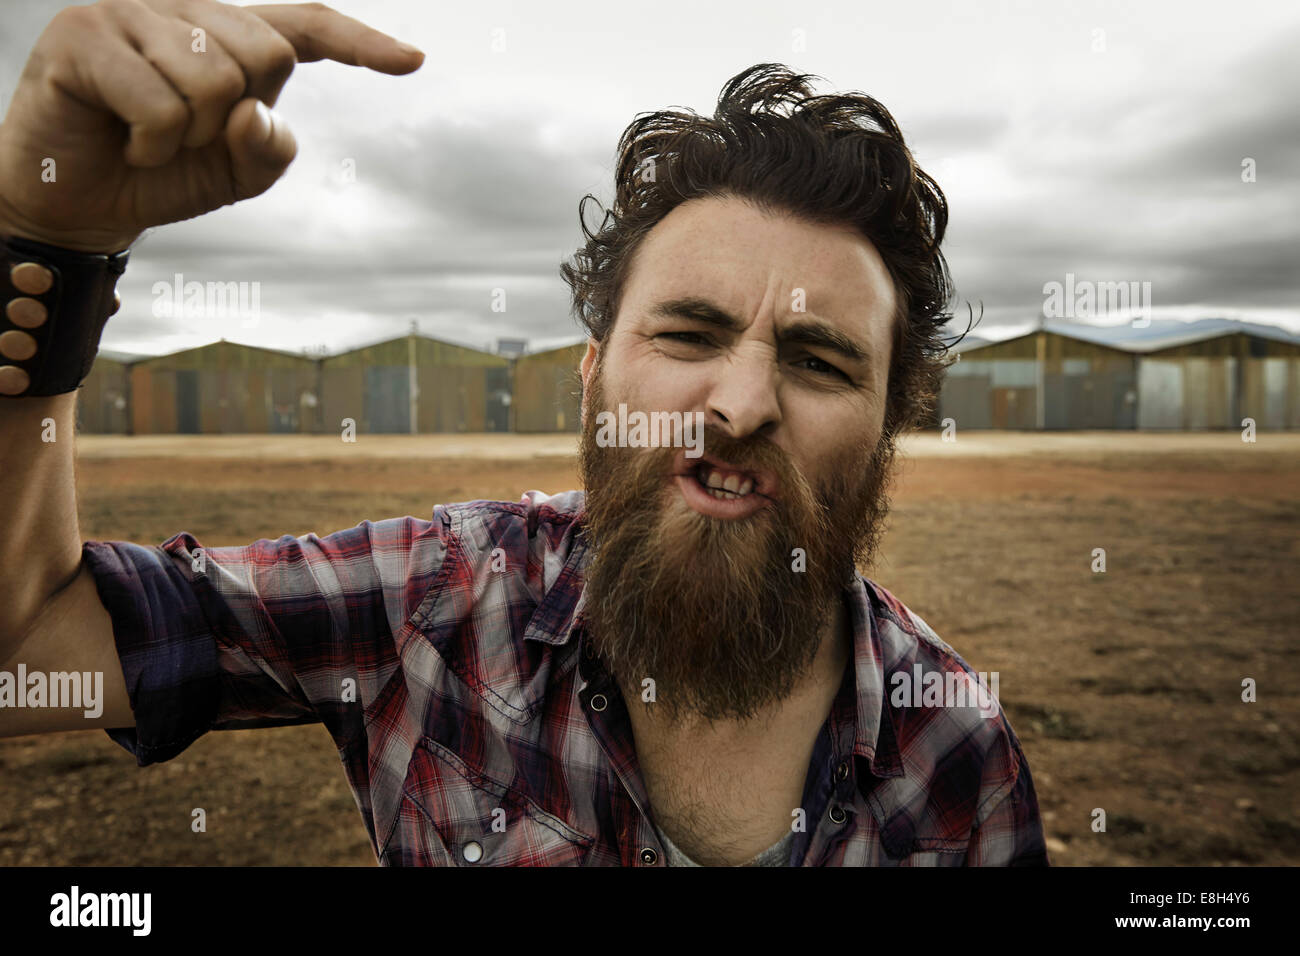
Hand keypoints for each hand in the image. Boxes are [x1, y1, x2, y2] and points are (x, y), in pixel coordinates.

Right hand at [0, 0, 422, 252]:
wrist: (76, 203)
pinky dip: (150, 142)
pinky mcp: (83, 33)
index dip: (361, 43)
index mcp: (227, 37)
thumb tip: (254, 111)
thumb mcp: (235, 174)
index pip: (305, 27)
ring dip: (186, 135)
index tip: (414, 61)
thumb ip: (270, 149)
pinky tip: (121, 138)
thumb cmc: (159, 176)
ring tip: (146, 136)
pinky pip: (161, 104)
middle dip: (236, 115)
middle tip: (186, 135)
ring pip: (213, 80)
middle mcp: (183, 11)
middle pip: (266, 53)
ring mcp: (131, 13)